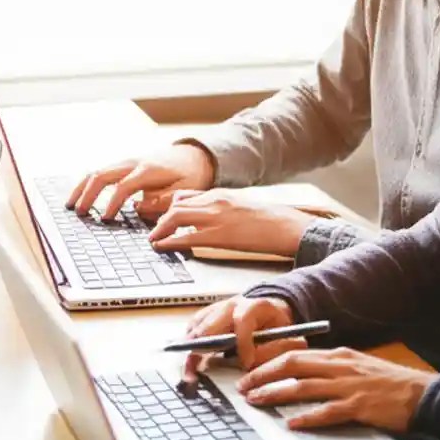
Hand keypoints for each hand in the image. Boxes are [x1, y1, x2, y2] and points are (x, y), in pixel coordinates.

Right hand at [67, 143, 216, 220]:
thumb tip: (137, 208)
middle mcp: (133, 163)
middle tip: (79, 213)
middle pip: (102, 175)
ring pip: (97, 171)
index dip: (112, 204)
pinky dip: (88, 184)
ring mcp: (126, 162)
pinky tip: (81, 196)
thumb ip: (163, 201)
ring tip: (71, 205)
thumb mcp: (185, 190)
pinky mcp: (124, 165)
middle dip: (87, 194)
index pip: (122, 187)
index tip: (105, 220)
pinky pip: (101, 172)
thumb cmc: (190, 175)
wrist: (194, 155)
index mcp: (148, 170)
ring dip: (82, 188)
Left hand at [146, 189, 315, 256]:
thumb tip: (200, 221)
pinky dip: (169, 241)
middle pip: (175, 205)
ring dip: (160, 229)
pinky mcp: (219, 235)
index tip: (160, 217)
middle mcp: (214, 201)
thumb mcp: (238, 207)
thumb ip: (218, 209)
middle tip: (153, 230)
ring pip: (176, 217)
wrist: (285, 226)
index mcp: (219, 194)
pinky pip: (186, 237)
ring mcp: (216, 217)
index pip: (184, 196)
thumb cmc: (266, 221)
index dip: (168, 208)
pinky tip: (162, 246)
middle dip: (160, 219)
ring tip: (154, 239)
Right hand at [180, 296, 301, 385]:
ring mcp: (217, 308)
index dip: (243, 342)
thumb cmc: (276, 325)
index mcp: (254, 306)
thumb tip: (252, 365)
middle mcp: (232, 304)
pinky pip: (193, 327)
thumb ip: (274, 349)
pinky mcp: (207, 314)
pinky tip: (189, 359)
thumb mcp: (286, 335)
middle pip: (209, 323)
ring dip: (191, 347)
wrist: (271, 310)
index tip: (245, 363)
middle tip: (198, 370)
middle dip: (202, 347)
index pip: (242, 321)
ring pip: (197, 325)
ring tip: (189, 370)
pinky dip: (189, 343)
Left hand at [236, 348, 433, 432]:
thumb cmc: (392, 384)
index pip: (295, 354)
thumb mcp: (359, 367)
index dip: (269, 363)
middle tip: (243, 386)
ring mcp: (349, 386)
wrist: (425, 394)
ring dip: (275, 394)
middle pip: (292, 365)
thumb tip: (306, 376)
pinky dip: (307, 417)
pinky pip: (327, 411)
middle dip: (263, 375)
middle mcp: (340, 367)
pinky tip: (292, 424)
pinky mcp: (359, 406)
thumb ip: (333, 369)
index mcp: (339, 356)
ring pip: (303, 387)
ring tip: (256, 401)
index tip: (250, 371)